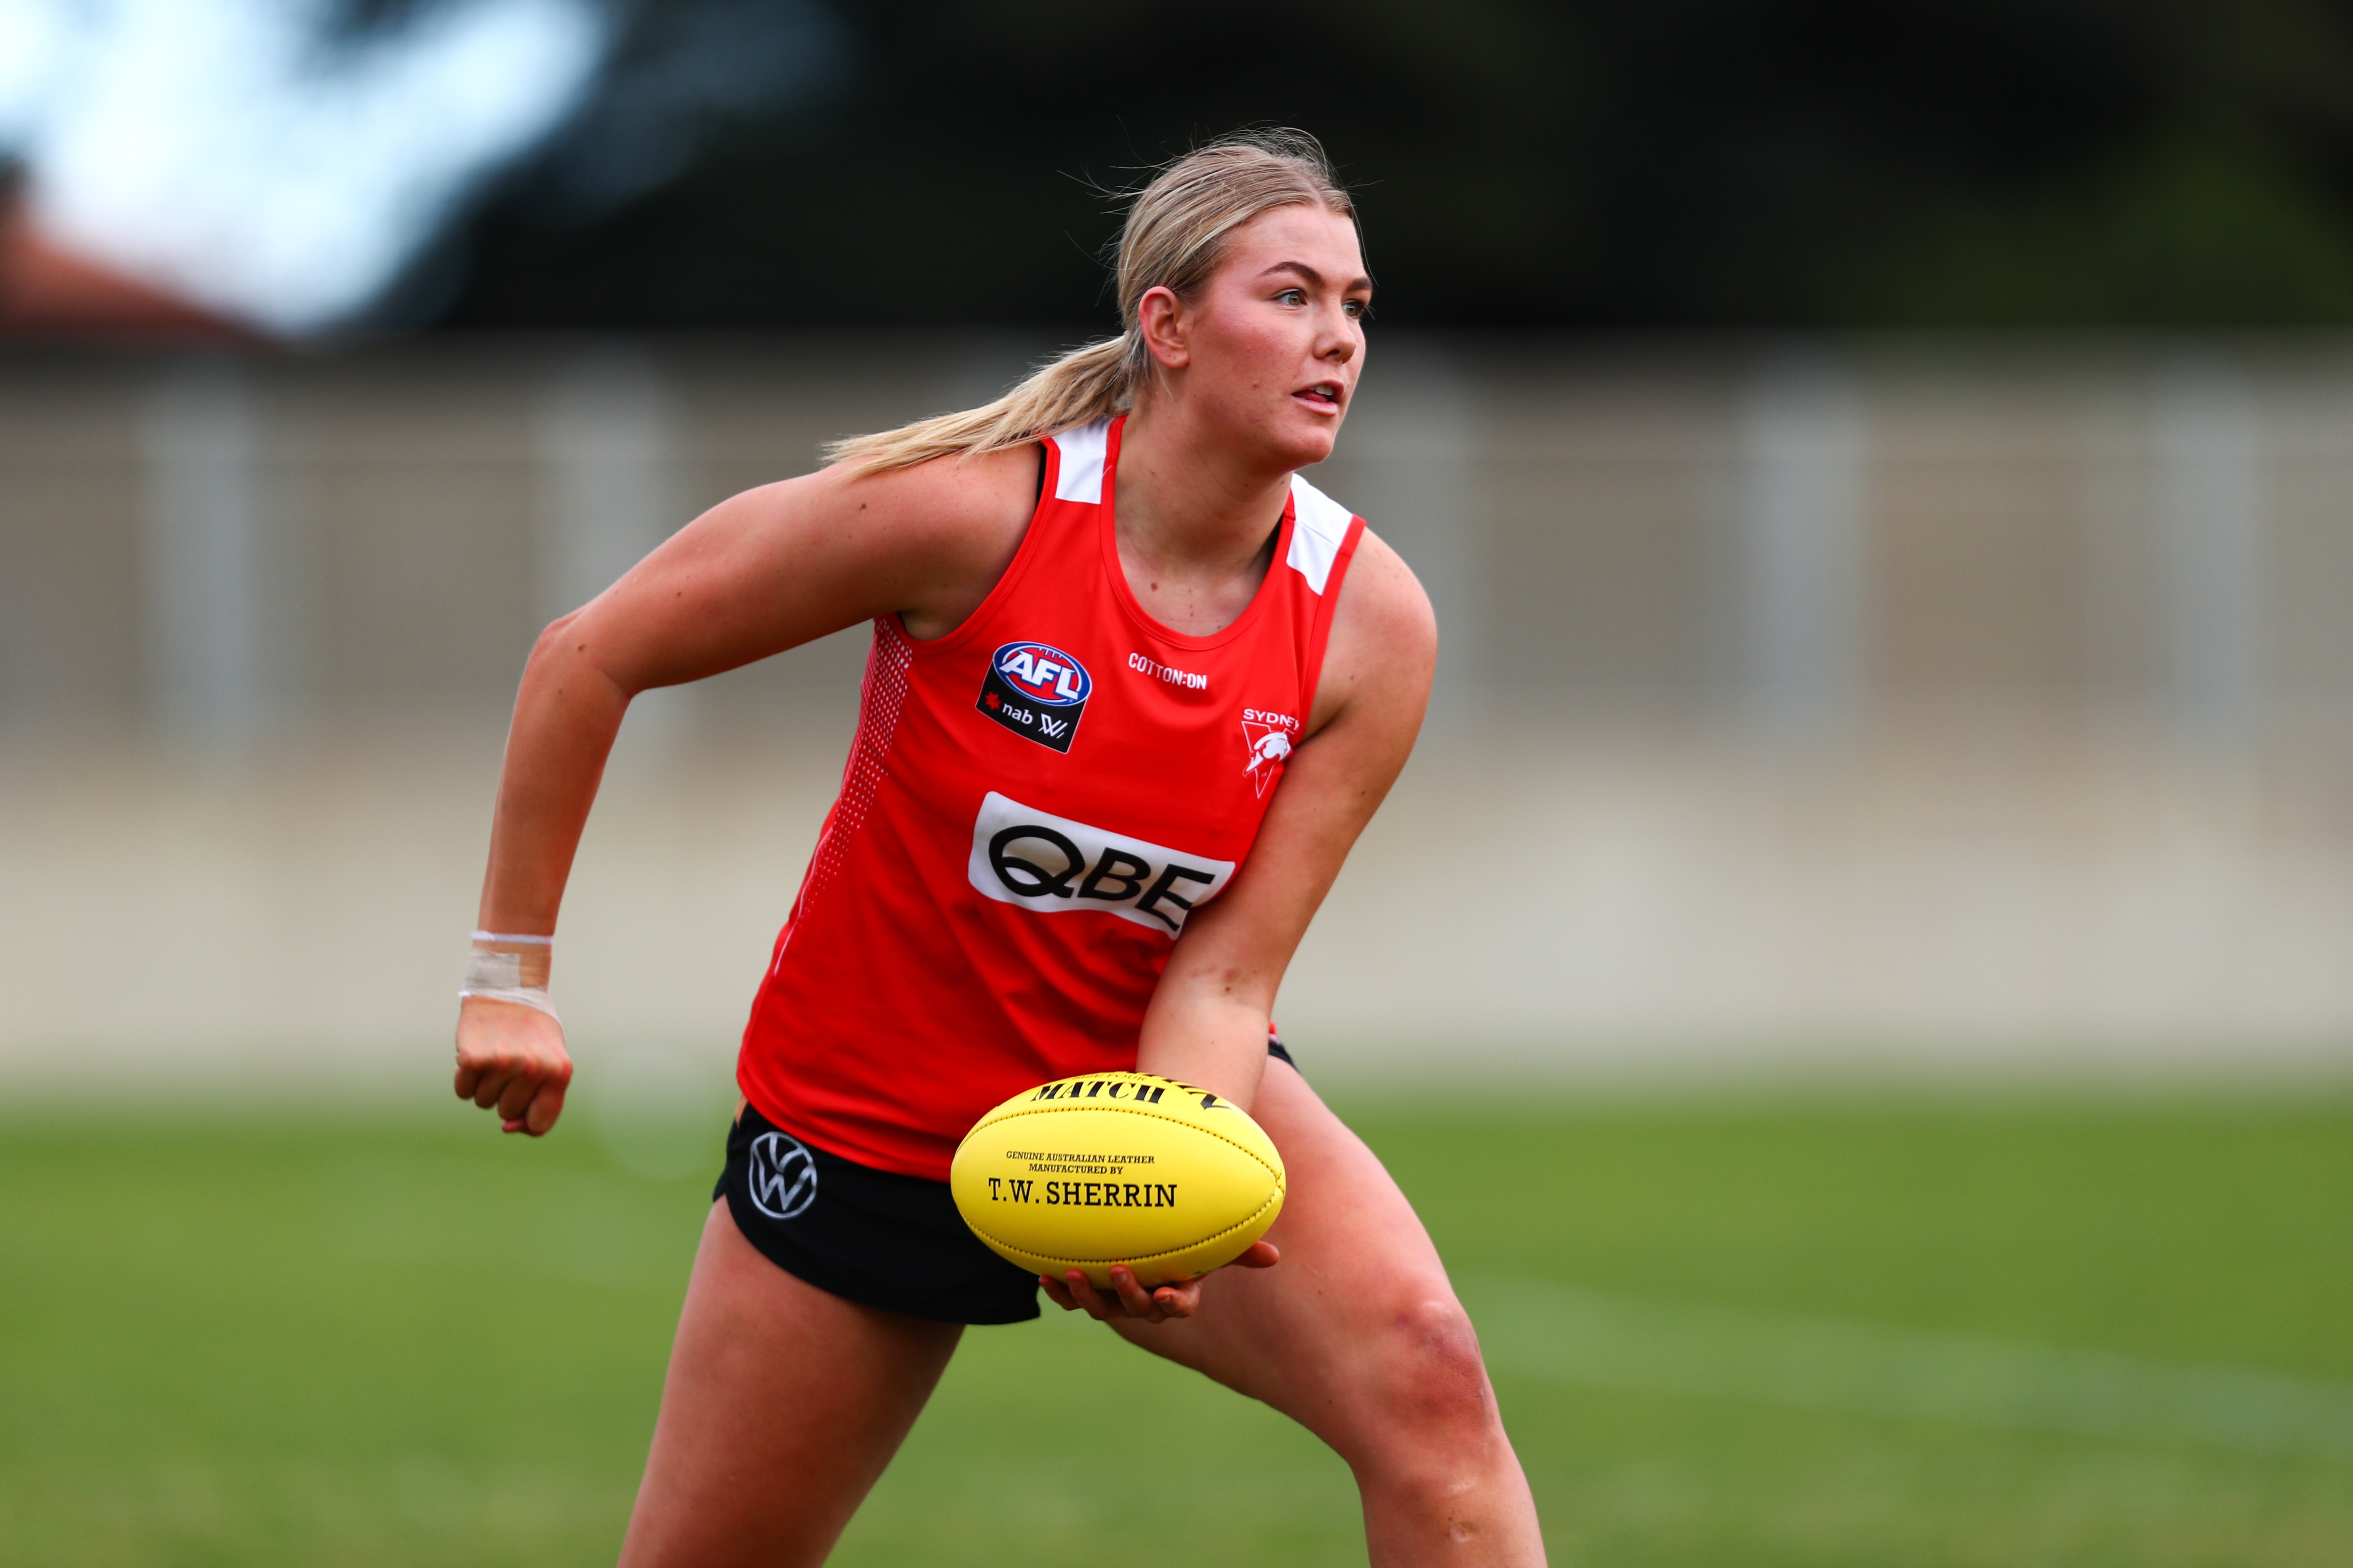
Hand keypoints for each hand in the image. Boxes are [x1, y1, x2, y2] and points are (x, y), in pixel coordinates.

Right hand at [453, 996, 572, 1134]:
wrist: (507, 989)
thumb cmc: (532, 1032)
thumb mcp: (551, 1061)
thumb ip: (538, 1098)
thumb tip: (507, 1128)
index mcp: (559, 1071)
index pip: (540, 1123)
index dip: (526, 1124)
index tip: (519, 1114)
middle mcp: (533, 1069)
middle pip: (507, 1113)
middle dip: (505, 1095)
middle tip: (510, 1065)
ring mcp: (503, 1064)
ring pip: (483, 1103)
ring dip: (485, 1085)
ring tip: (495, 1055)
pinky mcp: (474, 1059)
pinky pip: (463, 1091)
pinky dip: (465, 1079)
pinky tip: (476, 1055)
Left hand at [1040, 1240, 1279, 1323]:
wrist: (1144, 1229)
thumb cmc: (1185, 1232)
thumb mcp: (1208, 1236)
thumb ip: (1235, 1245)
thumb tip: (1274, 1257)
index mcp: (1177, 1289)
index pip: (1180, 1305)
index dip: (1173, 1303)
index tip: (1166, 1292)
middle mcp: (1146, 1300)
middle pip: (1137, 1311)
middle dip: (1127, 1295)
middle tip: (1118, 1270)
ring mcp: (1115, 1297)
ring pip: (1102, 1309)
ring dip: (1086, 1296)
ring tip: (1073, 1274)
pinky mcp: (1089, 1290)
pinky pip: (1072, 1298)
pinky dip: (1059, 1291)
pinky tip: (1043, 1274)